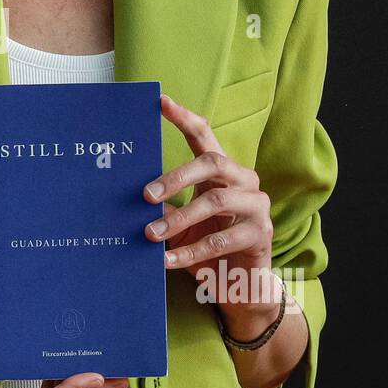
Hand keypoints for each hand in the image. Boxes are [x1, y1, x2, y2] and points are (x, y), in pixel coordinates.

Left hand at [142, 93, 274, 305]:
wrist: (240, 285)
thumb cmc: (207, 247)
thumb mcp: (181, 224)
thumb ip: (163, 207)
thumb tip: (126, 198)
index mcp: (222, 171)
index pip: (205, 136)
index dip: (184, 118)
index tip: (161, 102)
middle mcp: (243, 180)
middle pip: (213, 162)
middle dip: (176, 176)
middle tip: (145, 195)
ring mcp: (256, 205)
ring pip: (215, 201)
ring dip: (179, 218)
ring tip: (151, 234)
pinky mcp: (261, 233)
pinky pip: (222, 240)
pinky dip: (191, 251)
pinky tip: (168, 260)